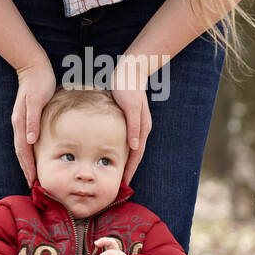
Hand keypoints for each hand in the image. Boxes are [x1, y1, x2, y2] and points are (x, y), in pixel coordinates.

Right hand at [13, 60, 56, 187]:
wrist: (33, 67)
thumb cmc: (38, 83)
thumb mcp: (36, 100)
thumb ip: (33, 120)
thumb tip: (30, 140)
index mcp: (21, 123)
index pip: (23, 151)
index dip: (28, 166)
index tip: (33, 181)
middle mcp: (19, 125)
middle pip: (21, 152)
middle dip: (26, 169)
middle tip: (33, 185)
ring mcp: (22, 122)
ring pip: (23, 147)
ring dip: (27, 162)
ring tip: (33, 176)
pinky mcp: (28, 118)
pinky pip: (28, 140)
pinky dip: (31, 152)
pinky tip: (37, 156)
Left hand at [110, 55, 151, 184]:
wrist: (130, 70)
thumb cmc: (128, 87)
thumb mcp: (130, 106)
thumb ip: (133, 126)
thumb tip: (134, 147)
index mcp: (142, 127)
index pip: (136, 154)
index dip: (130, 169)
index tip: (124, 182)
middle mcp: (140, 128)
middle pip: (134, 154)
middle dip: (128, 169)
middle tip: (118, 184)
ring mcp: (135, 124)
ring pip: (130, 148)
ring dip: (124, 160)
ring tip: (115, 172)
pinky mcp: (128, 119)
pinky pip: (125, 139)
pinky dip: (120, 149)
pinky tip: (112, 153)